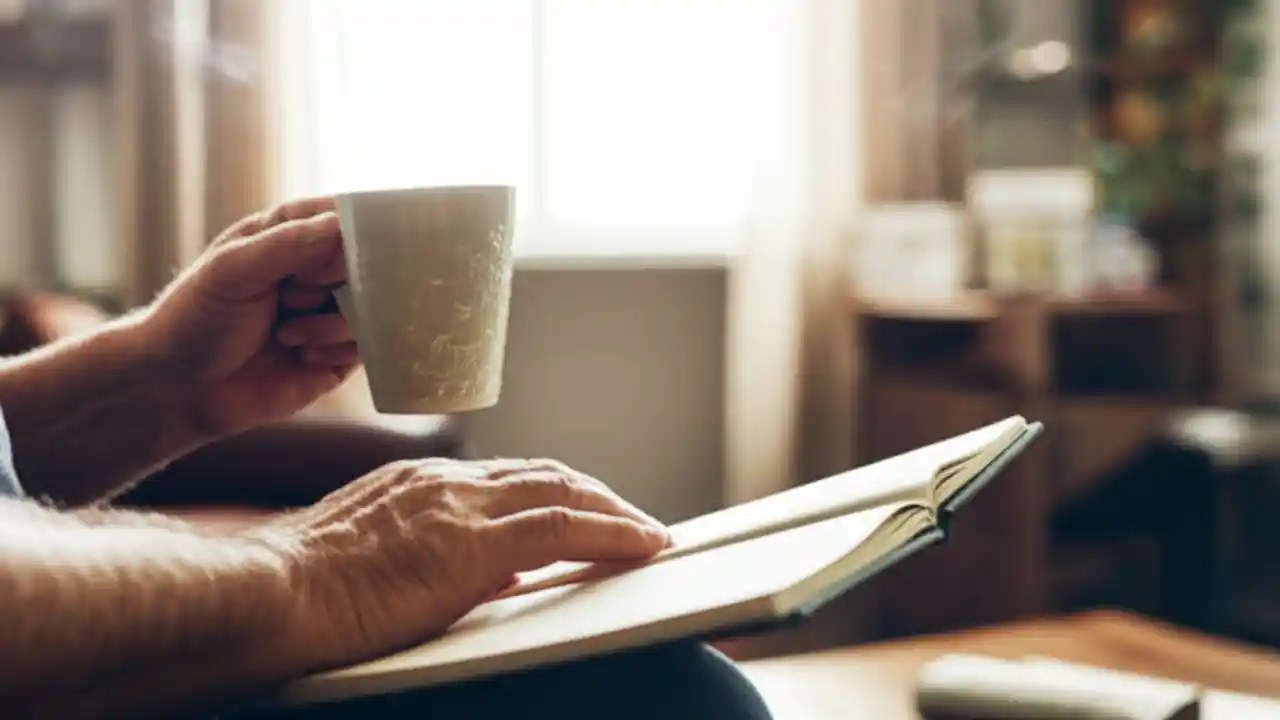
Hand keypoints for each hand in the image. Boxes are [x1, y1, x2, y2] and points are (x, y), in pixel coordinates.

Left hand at [140, 197, 356, 437]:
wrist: (178, 389)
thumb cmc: (195, 319)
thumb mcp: (232, 270)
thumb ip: (287, 244)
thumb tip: (341, 224)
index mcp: (292, 235)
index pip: (346, 216)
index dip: (347, 236)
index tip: (319, 261)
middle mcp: (317, 271)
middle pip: (367, 264)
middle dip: (333, 285)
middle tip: (289, 299)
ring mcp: (330, 314)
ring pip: (371, 308)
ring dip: (330, 324)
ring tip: (286, 335)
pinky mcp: (338, 356)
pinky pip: (366, 346)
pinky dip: (334, 350)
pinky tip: (298, 356)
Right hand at [254, 458, 668, 674]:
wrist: (267, 595)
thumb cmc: (299, 591)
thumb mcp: (372, 558)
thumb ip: (432, 557)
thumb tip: (493, 579)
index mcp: (417, 484)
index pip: (505, 477)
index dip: (553, 491)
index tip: (582, 508)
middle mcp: (445, 483)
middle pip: (543, 475)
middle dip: (593, 495)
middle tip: (629, 518)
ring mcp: (461, 508)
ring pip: (562, 492)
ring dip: (613, 513)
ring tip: (647, 532)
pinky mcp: (474, 545)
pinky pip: (565, 528)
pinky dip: (612, 533)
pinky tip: (643, 544)